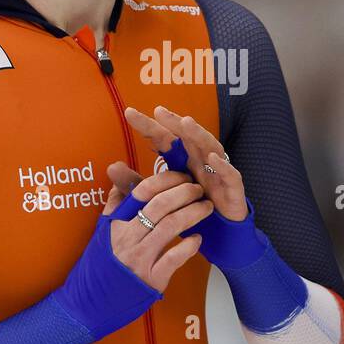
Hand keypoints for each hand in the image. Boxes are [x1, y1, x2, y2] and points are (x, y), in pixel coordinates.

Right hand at [100, 161, 212, 292]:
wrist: (93, 302)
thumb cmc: (103, 264)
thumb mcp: (103, 229)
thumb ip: (114, 201)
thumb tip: (118, 172)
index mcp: (117, 223)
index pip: (143, 191)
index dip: (166, 179)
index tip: (182, 176)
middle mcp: (128, 238)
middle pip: (160, 205)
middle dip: (184, 192)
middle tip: (198, 189)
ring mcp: (140, 258)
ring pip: (171, 227)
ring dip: (193, 213)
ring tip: (206, 207)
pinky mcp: (152, 279)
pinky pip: (175, 258)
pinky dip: (189, 246)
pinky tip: (198, 239)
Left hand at [123, 105, 247, 221]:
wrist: (220, 232)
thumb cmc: (191, 207)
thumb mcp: (158, 194)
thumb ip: (136, 183)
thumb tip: (111, 167)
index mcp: (182, 159)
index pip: (163, 138)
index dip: (148, 125)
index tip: (129, 113)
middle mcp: (200, 160)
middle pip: (187, 136)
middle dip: (173, 122)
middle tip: (159, 111)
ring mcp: (217, 172)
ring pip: (209, 147)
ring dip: (198, 134)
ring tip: (186, 123)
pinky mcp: (232, 189)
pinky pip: (229, 174)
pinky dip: (222, 166)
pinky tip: (212, 158)